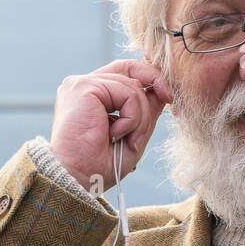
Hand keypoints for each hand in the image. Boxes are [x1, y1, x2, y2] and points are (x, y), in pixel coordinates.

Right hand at [50, 59, 171, 191]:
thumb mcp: (131, 135)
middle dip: (155, 80)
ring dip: (140, 116)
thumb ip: (144, 112)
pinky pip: (127, 93)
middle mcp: (84, 85)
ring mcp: (82, 84)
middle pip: (129, 67)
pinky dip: (132, 117)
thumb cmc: (97, 165)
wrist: (76, 178)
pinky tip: (116, 134)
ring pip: (132, 85)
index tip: (168, 98)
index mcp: (91, 95)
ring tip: (126, 138)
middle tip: (169, 99)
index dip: (149, 79)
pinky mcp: (84, 87)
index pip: (124, 73)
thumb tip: (162, 92)